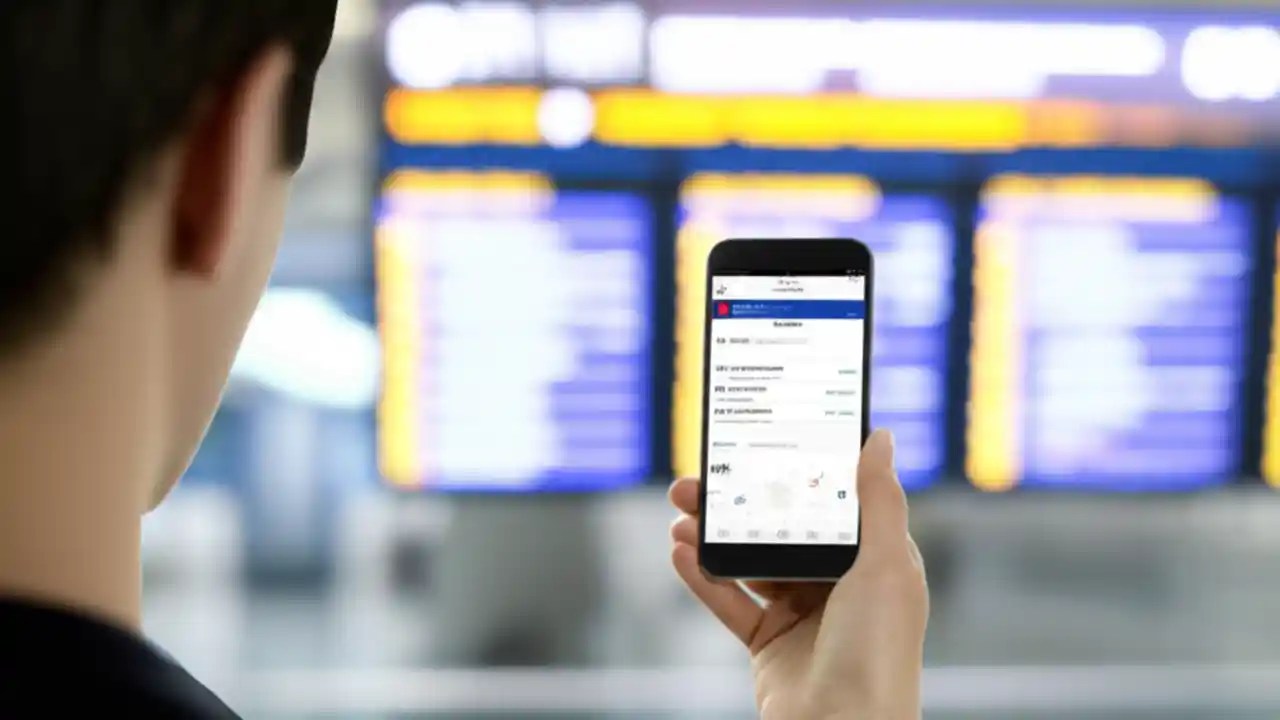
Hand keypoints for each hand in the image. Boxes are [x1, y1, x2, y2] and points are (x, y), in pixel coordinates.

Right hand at [668, 429, 928, 719]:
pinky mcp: (769, 643)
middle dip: (740, 501)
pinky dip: (702, 577)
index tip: (761, 442)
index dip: (796, 471)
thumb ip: (878, 499)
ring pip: (749, 560)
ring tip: (679, 515)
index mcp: (874, 561)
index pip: (832, 501)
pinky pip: (730, 601)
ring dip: (713, 536)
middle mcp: (839, 584)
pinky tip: (679, 553)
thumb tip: (879, 437)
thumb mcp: (885, 565)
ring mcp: (801, 614)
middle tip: (700, 480)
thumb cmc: (878, 654)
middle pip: (781, 526)